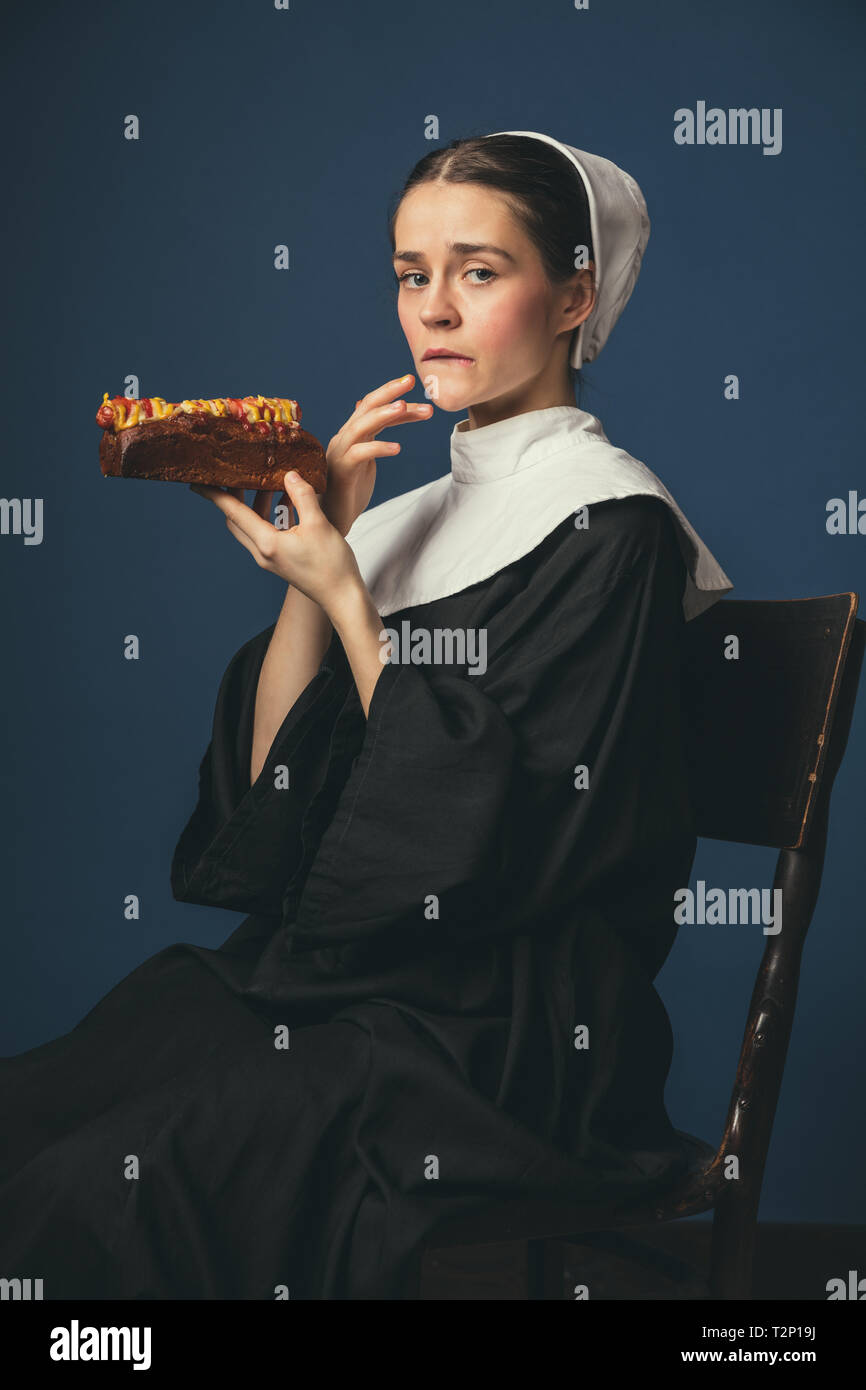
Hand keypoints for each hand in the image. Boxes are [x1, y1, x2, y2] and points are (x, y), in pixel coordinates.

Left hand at [190, 470, 363, 616]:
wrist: (342, 596)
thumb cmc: (332, 565)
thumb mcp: (319, 524)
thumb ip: (302, 496)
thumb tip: (290, 475)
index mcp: (267, 543)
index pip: (234, 513)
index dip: (215, 496)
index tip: (198, 483)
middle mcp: (263, 553)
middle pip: (237, 521)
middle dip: (234, 497)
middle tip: (237, 476)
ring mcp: (270, 559)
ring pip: (252, 527)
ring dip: (256, 505)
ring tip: (270, 484)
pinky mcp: (280, 561)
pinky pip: (266, 533)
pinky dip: (270, 516)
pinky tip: (287, 502)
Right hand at [322, 373, 432, 535]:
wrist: (332, 520)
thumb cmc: (349, 492)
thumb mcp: (366, 461)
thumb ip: (373, 438)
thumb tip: (381, 415)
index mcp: (350, 435)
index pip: (370, 406)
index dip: (390, 393)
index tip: (411, 381)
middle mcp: (343, 439)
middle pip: (366, 407)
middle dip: (389, 392)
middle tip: (411, 381)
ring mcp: (340, 454)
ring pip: (361, 426)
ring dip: (384, 414)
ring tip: (405, 407)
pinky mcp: (342, 471)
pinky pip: (360, 453)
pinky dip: (379, 448)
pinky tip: (398, 448)